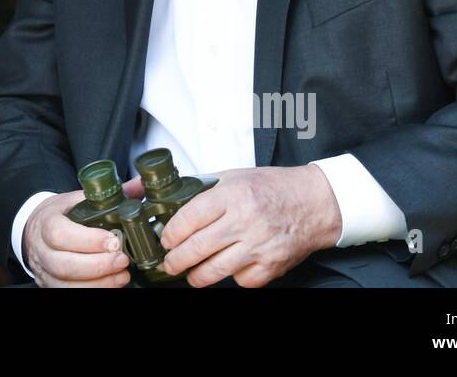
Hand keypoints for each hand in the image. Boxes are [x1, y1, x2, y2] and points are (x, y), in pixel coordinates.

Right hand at [21, 188, 131, 287]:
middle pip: (64, 264)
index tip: (114, 241)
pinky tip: (111, 284)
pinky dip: (93, 290)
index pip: (61, 234)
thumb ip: (103, 196)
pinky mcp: (49, 285)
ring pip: (66, 285)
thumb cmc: (61, 214)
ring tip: (122, 275)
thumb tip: (136, 187)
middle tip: (123, 260)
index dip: (88, 240)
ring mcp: (44, 270)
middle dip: (97, 266)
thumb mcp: (76, 199)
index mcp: (47, 222)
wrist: (37, 228)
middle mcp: (41, 249)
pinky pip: (69, 293)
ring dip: (98, 283)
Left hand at [158, 164, 341, 287]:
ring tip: (189, 273)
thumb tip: (142, 189)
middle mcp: (245, 221)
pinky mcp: (271, 266)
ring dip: (195, 276)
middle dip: (175, 260)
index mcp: (232, 195)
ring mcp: (259, 246)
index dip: (170, 233)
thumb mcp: (230, 176)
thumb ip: (192, 186)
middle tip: (168, 262)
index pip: (189, 218)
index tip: (164, 239)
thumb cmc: (270, 187)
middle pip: (197, 248)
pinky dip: (231, 278)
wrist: (313, 203)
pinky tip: (227, 268)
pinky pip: (240, 281)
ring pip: (215, 270)